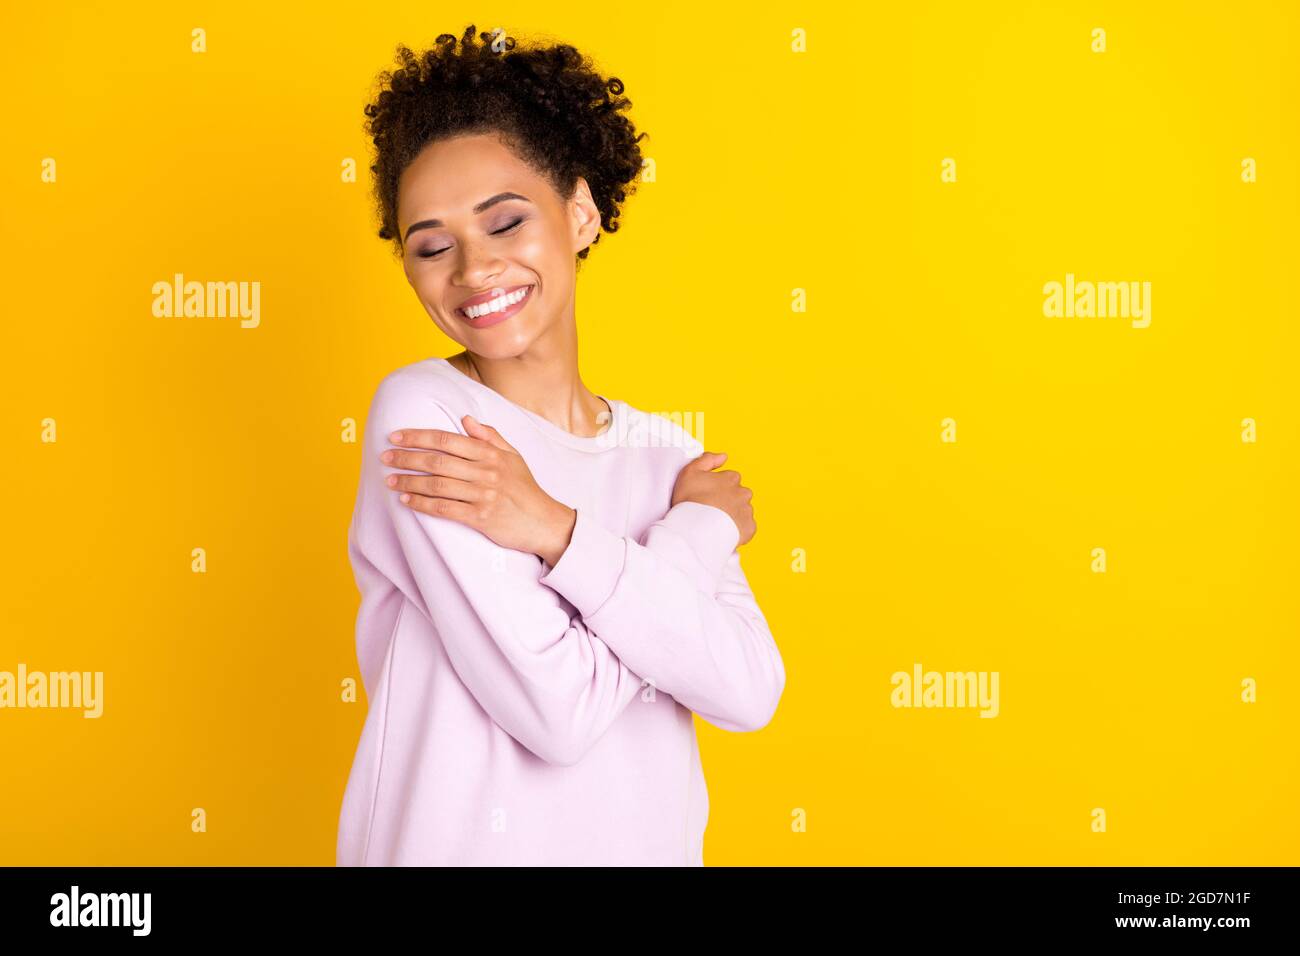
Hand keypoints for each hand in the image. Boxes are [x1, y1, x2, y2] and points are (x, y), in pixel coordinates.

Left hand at [381, 415, 575, 564]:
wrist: (544, 522)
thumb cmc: (526, 489)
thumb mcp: (513, 457)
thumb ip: (489, 437)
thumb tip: (465, 419)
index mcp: (491, 453)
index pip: (447, 440)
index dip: (418, 436)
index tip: (396, 436)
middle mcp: (486, 472)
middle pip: (437, 461)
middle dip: (407, 457)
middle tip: (385, 457)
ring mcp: (483, 495)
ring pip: (437, 484)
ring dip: (409, 481)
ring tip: (390, 479)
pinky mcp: (481, 517)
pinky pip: (445, 508)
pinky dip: (422, 503)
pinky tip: (406, 499)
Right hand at [670, 451, 755, 545]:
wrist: (694, 529)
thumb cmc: (690, 501)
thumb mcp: (690, 471)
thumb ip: (707, 459)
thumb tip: (723, 456)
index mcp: (731, 478)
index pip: (730, 479)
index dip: (718, 487)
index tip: (708, 495)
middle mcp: (743, 493)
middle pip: (738, 494)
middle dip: (728, 500)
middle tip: (711, 509)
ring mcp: (747, 511)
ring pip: (742, 510)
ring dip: (732, 515)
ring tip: (716, 522)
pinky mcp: (749, 528)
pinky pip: (746, 527)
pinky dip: (737, 529)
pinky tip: (723, 531)